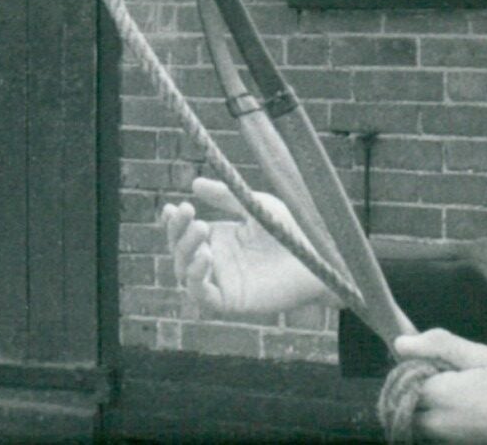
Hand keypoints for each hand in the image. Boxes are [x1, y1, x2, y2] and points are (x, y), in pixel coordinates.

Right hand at [158, 176, 331, 318]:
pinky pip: (200, 294)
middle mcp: (215, 262)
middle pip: (179, 250)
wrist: (314, 259)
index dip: (173, 222)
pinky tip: (206, 256)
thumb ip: (225, 197)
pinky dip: (195, 277)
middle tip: (188, 211)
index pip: (184, 232)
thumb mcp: (253, 207)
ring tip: (202, 228)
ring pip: (183, 272)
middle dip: (177, 231)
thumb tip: (194, 184)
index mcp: (219, 238)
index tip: (172, 208)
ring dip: (185, 250)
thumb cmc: (288, 231)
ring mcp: (220, 282)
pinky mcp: (228, 302)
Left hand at [392, 330, 486, 444]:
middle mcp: (434, 423)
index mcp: (439, 394)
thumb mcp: (480, 356)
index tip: (434, 363)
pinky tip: (459, 411)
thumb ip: (437, 345)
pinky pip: (430, 433)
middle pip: (403, 403)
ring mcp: (443, 440)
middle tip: (443, 379)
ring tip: (454, 395)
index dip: (413, 367)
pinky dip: (435, 421)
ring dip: (423, 406)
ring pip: (415, 420)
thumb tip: (399, 344)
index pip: (401, 379)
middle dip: (414, 389)